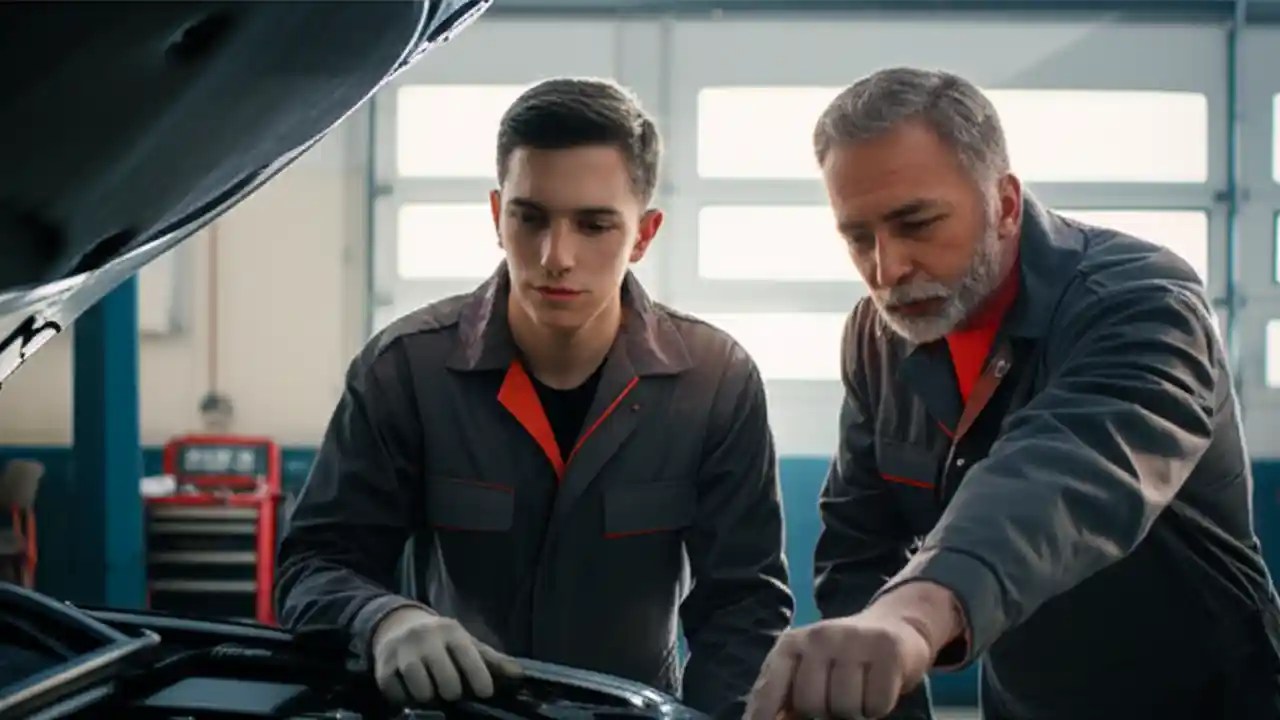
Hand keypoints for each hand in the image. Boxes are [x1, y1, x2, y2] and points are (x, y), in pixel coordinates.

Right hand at [371, 605, 522, 706]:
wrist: (397, 625)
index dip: (479, 677)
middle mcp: (425, 638)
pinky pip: (397, 694)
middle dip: (453, 692)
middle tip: (452, 692)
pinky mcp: (383, 667)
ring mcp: (402, 652)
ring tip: (432, 694)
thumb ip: (491, 660)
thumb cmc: (440, 640)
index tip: (485, 693)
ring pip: (421, 689)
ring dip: (430, 697)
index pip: (468, 655)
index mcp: (450, 631)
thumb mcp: (466, 642)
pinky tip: (411, 692)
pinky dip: (406, 699)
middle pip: (446, 680)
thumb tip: (519, 674)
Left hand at [745, 583, 961, 719]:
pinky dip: (878, 707)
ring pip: (845, 708)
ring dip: (854, 710)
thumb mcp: (808, 670)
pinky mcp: (887, 649)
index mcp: (791, 644)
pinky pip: (876, 704)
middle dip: (824, 712)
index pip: (770, 688)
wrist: (894, 625)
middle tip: (837, 695)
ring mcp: (853, 640)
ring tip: (859, 689)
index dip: (763, 716)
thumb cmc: (842, 659)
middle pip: (810, 705)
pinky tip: (878, 686)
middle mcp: (819, 636)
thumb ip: (785, 696)